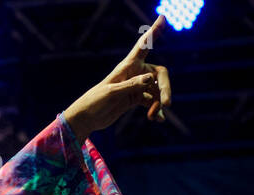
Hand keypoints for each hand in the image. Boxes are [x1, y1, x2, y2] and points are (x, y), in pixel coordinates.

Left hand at [63, 14, 171, 139]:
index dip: (154, 32)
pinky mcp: (135, 98)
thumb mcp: (112, 93)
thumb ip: (131, 85)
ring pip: (157, 90)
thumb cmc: (94, 102)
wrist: (86, 119)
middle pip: (159, 74)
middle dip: (165, 88)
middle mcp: (134, 73)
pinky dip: (155, 109)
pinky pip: (151, 101)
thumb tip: (151, 78)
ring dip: (158, 103)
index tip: (163, 18)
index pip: (144, 45)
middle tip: (167, 103)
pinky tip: (157, 119)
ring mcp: (136, 86)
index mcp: (127, 66)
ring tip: (153, 117)